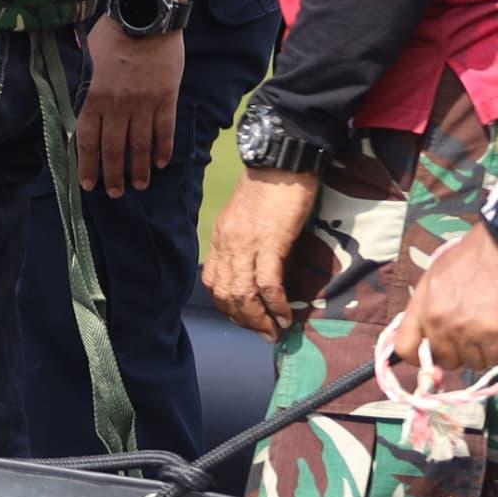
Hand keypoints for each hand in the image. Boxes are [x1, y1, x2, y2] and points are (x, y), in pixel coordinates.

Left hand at [77, 20, 183, 195]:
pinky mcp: (167, 99)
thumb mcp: (83, 58)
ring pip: (141, 145)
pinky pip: (165, 130)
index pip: (87, 139)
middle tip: (115, 194)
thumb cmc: (110, 34)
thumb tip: (68, 106)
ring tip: (139, 185)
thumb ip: (78, 85)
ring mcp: (144, 104)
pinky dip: (163, 149)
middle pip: (114, 148)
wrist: (146, 17)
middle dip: (113, 175)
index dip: (87, 164)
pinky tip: (161, 164)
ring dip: (140, 169)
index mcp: (93, 95)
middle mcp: (118, 105)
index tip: (88, 184)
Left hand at [204, 167, 319, 337]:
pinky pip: (267, 282)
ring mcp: (246, 243)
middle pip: (226, 293)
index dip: (227, 307)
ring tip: (275, 333)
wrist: (282, 161)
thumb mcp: (248, 220)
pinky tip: (284, 316)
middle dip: (244, 320)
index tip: (245, 320)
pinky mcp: (271, 241)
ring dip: (259, 319)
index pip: (213, 282)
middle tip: (264, 335)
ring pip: (244, 293)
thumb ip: (246, 245)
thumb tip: (258, 273)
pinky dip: (275, 304)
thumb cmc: (270, 189)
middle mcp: (227, 243)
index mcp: (221, 238)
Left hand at [392, 218, 497, 382]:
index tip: (434, 357)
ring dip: (483, 354)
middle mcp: (437, 321)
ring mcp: (464, 330)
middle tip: (474, 340)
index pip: (405, 347)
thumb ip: (432, 304)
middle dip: (459, 354)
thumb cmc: (475, 256)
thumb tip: (434, 329)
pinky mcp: (492, 336)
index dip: (419, 358)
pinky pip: (494, 360)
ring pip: (471, 363)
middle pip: (443, 359)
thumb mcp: (438, 276)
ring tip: (492, 335)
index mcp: (421, 305)